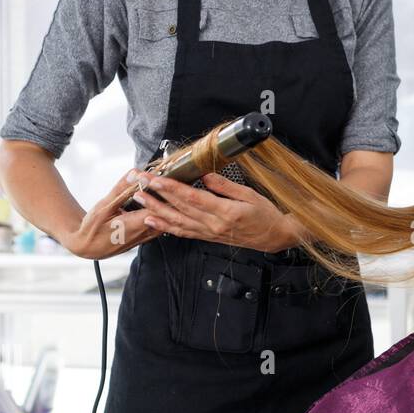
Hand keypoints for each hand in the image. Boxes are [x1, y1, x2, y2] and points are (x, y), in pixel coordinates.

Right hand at [61, 169, 162, 259]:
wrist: (89, 248)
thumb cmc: (93, 228)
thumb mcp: (104, 206)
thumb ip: (121, 189)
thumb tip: (135, 173)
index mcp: (136, 224)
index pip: (160, 207)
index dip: (166, 192)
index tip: (168, 178)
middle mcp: (146, 231)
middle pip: (167, 212)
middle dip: (171, 196)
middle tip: (172, 179)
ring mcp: (148, 235)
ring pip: (167, 218)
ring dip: (168, 204)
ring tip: (169, 187)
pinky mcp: (147, 236)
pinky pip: (162, 222)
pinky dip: (163, 211)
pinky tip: (163, 200)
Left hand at [133, 171, 293, 252]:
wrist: (274, 236)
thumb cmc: (265, 215)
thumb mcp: (250, 195)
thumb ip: (225, 186)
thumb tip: (205, 175)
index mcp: (225, 212)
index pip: (191, 198)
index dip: (171, 188)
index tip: (155, 178)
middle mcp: (213, 225)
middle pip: (179, 208)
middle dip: (157, 195)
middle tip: (139, 184)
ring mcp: (209, 232)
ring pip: (176, 222)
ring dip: (155, 211)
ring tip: (140, 200)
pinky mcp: (208, 237)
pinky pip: (182, 232)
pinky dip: (165, 227)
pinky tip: (153, 220)